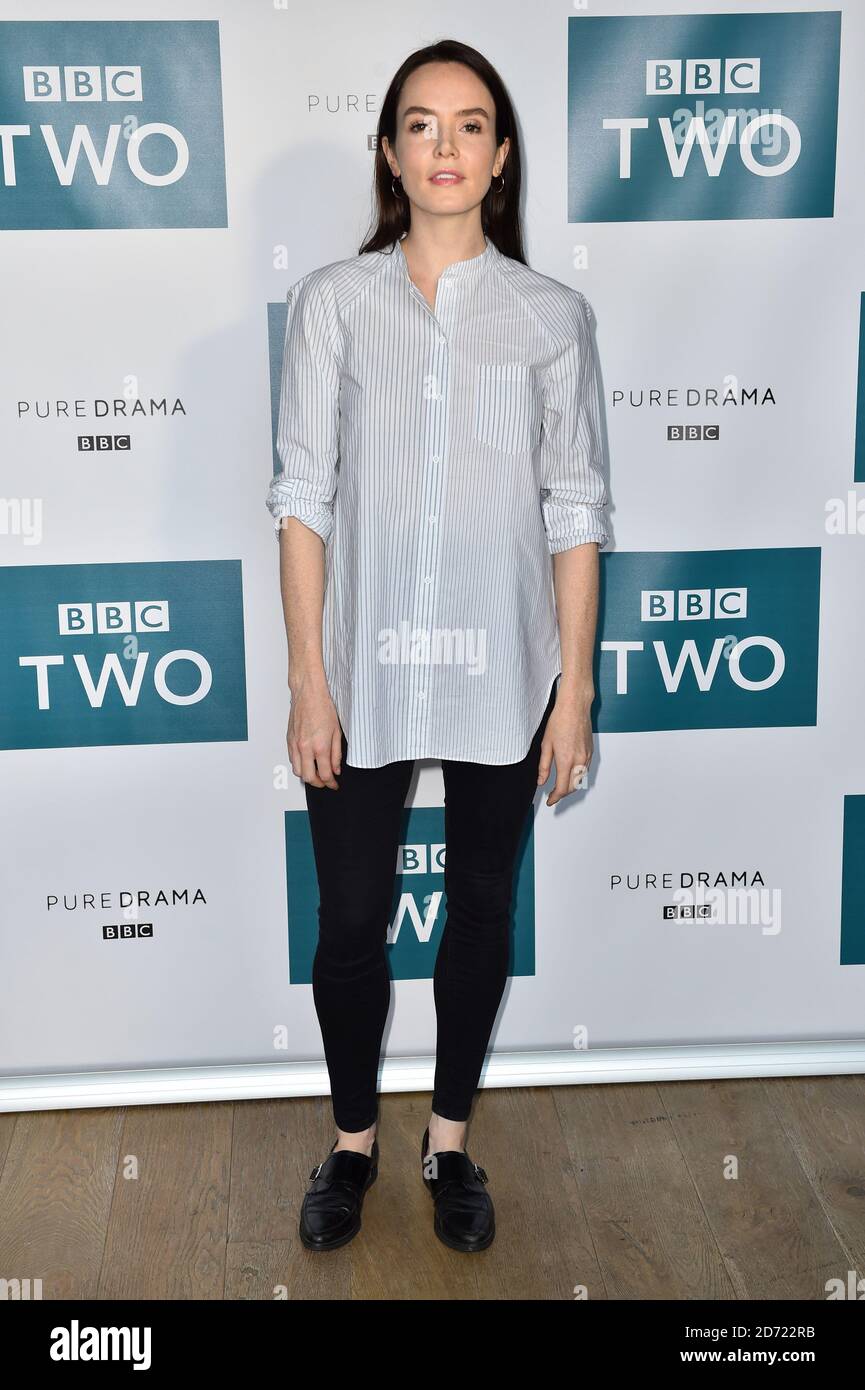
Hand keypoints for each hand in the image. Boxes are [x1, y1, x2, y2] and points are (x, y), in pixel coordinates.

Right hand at [287, 678, 342, 788]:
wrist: (308, 694)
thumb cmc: (323, 707)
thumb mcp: (337, 732)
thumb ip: (337, 754)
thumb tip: (336, 769)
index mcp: (320, 747)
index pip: (325, 774)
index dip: (331, 783)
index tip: (334, 784)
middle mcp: (305, 748)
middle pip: (309, 778)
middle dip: (319, 784)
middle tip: (326, 782)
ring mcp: (295, 745)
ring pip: (298, 771)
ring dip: (308, 776)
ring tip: (317, 774)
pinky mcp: (289, 741)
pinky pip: (292, 760)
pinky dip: (300, 765)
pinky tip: (307, 762)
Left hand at [537, 689, 593, 805]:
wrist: (575, 707)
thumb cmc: (560, 721)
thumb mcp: (546, 745)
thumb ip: (543, 766)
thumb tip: (541, 780)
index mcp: (566, 760)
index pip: (562, 788)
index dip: (555, 797)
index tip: (550, 800)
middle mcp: (579, 761)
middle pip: (573, 787)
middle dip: (563, 794)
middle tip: (553, 795)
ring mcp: (587, 757)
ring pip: (581, 780)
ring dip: (571, 786)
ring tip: (560, 786)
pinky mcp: (591, 752)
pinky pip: (585, 770)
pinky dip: (578, 776)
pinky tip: (570, 774)